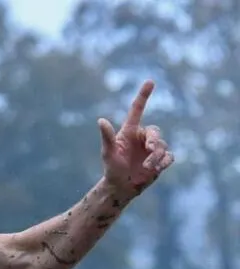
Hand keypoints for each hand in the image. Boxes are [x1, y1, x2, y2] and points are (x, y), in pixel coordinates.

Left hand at [98, 80, 174, 195]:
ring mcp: (152, 148)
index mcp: (129, 131)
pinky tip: (155, 170)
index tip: (150, 81)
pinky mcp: (161, 159)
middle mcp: (142, 137)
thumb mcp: (108, 153)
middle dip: (154, 142)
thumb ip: (107, 137)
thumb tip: (101, 120)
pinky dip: (163, 163)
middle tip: (149, 152)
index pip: (137, 110)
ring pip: (163, 146)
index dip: (144, 95)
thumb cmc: (112, 169)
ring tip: (147, 168)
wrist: (121, 187)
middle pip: (156, 132)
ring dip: (156, 157)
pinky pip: (169, 156)